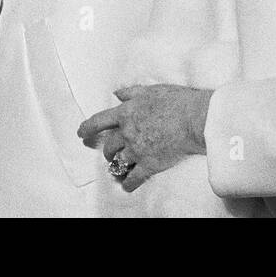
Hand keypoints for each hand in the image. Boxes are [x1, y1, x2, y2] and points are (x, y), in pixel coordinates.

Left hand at [77, 84, 213, 192]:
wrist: (194, 118)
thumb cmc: (176, 101)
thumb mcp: (150, 90)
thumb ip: (131, 92)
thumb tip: (117, 93)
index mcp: (126, 112)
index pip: (99, 121)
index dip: (87, 128)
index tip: (81, 133)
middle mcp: (128, 132)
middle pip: (109, 145)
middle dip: (107, 150)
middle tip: (109, 153)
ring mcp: (137, 149)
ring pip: (119, 161)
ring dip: (116, 166)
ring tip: (117, 169)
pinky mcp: (149, 164)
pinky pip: (133, 177)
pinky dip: (128, 183)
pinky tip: (127, 186)